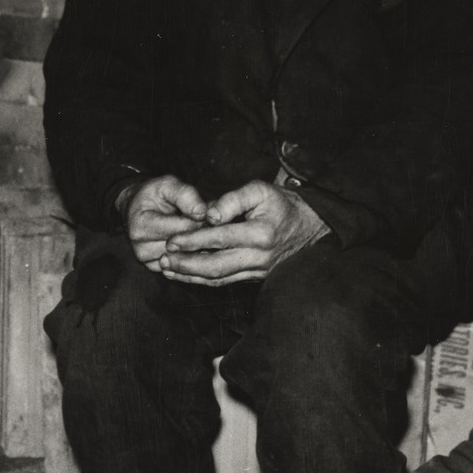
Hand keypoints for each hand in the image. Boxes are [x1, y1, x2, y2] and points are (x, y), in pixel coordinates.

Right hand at [125, 177, 208, 271]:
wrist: (136, 207)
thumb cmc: (154, 194)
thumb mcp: (168, 185)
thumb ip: (186, 195)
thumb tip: (202, 214)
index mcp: (142, 226)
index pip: (183, 228)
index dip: (200, 219)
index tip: (207, 213)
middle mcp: (141, 248)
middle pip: (185, 246)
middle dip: (200, 234)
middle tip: (209, 223)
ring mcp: (147, 261)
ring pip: (185, 258)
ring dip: (197, 246)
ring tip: (199, 231)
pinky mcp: (155, 267)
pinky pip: (180, 266)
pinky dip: (190, 255)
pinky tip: (192, 243)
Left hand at [159, 182, 328, 285]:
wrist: (309, 227)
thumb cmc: (281, 204)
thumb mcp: (260, 190)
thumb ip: (232, 200)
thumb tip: (208, 215)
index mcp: (260, 233)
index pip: (219, 239)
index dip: (193, 240)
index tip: (172, 240)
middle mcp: (259, 257)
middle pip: (216, 266)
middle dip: (186, 264)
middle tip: (163, 259)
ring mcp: (258, 271)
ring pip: (219, 279)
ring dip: (191, 276)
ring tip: (167, 269)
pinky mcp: (255, 278)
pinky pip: (226, 282)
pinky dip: (203, 280)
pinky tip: (186, 276)